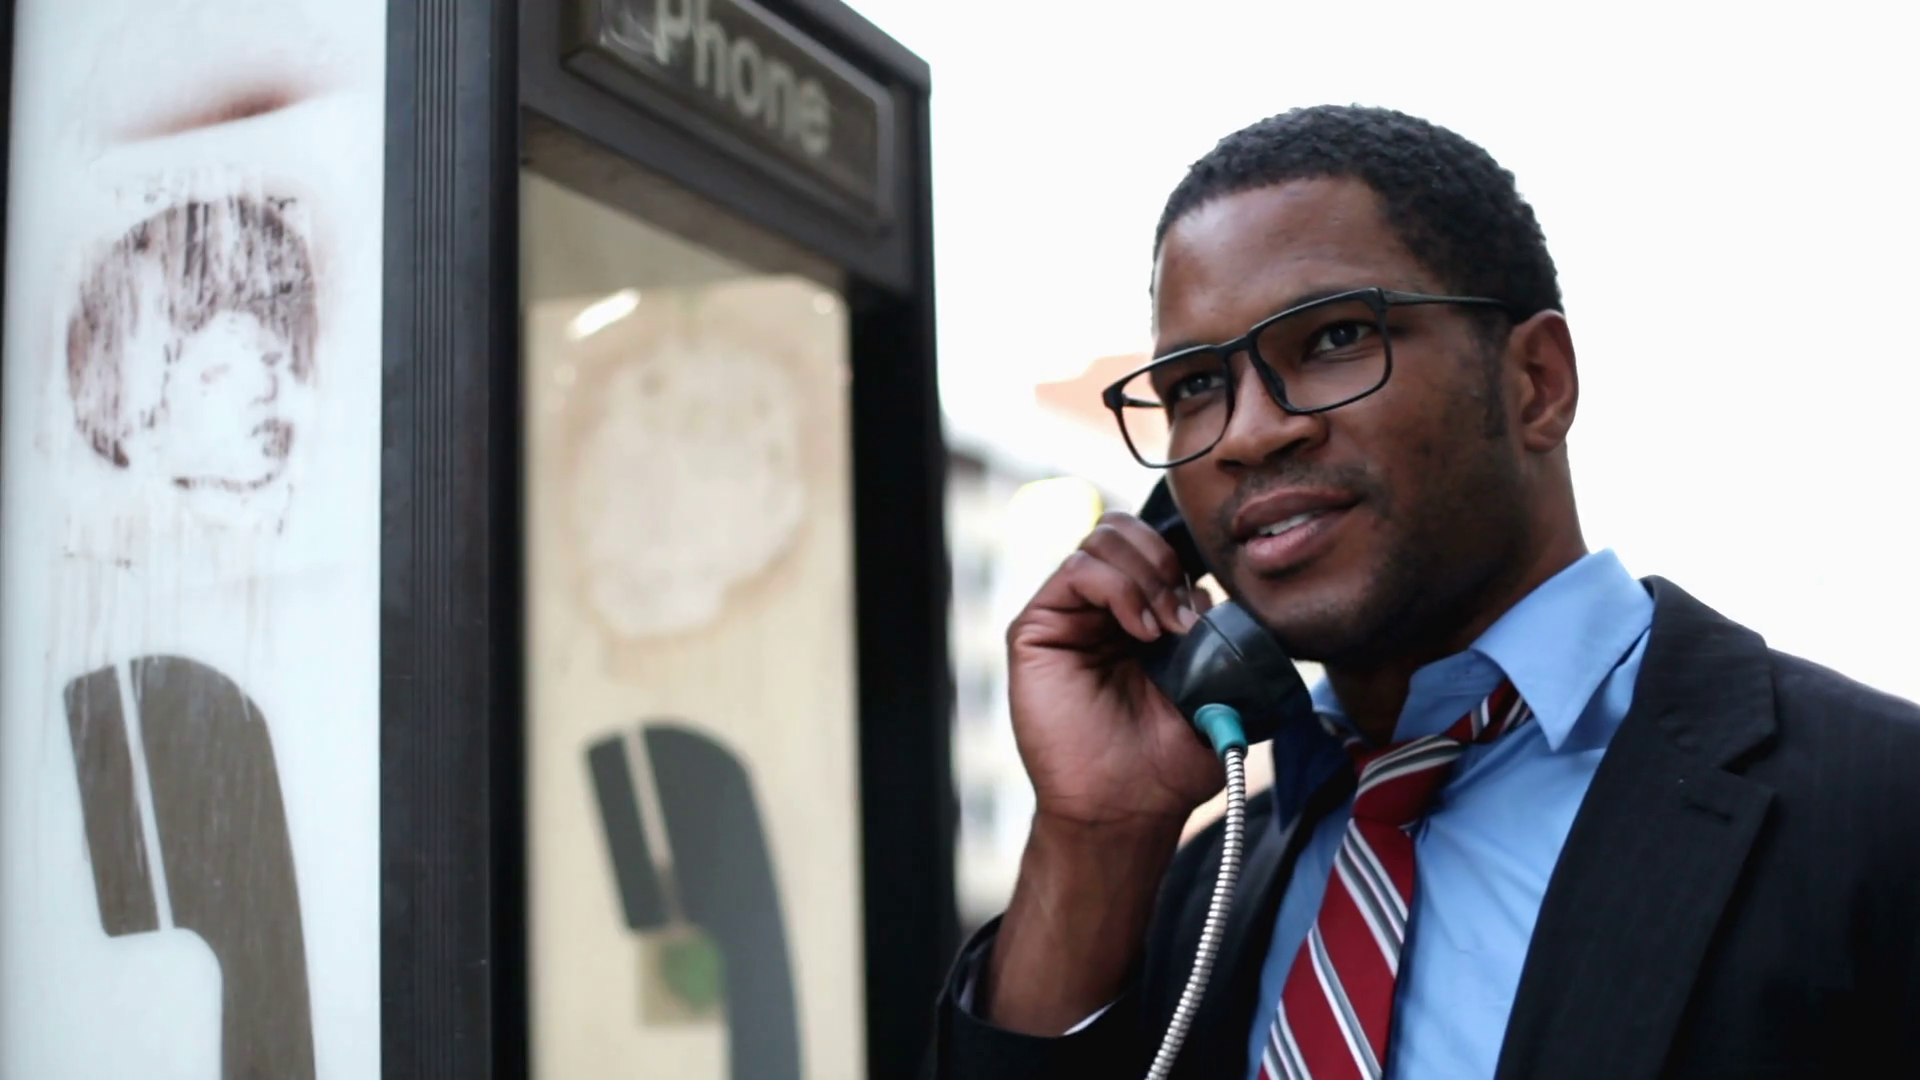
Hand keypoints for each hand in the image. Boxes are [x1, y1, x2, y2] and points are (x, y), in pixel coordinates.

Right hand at [1005, 511, 1224, 833]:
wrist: (1127, 808)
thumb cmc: (1166, 762)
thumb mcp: (1212, 691)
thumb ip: (1215, 637)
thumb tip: (1207, 591)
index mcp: (1137, 616)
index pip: (1150, 546)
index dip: (1181, 559)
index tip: (1205, 607)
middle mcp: (1097, 610)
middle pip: (1122, 530)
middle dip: (1163, 559)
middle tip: (1184, 616)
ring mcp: (1065, 616)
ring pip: (1100, 540)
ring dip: (1145, 576)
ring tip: (1164, 630)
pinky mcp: (1036, 629)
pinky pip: (1075, 571)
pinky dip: (1117, 588)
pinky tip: (1141, 631)